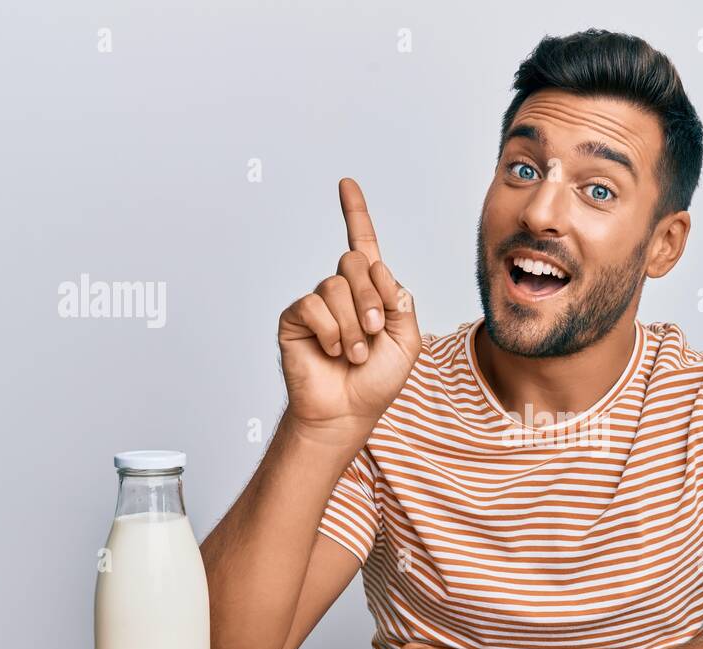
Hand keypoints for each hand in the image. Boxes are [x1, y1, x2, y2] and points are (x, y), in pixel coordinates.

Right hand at [278, 178, 422, 429]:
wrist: (348, 411)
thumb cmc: (376, 381)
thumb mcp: (407, 341)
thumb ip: (402, 303)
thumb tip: (382, 272)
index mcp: (372, 292)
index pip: (364, 245)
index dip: (355, 213)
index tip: (346, 183)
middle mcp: (343, 292)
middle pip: (356, 262)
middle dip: (372, 299)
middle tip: (375, 332)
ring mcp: (317, 303)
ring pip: (336, 287)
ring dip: (355, 325)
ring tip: (355, 353)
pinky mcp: (295, 317)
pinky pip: (314, 305)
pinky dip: (331, 332)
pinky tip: (332, 351)